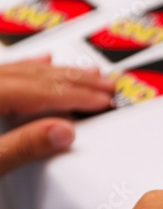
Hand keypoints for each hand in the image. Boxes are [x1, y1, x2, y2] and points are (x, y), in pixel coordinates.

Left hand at [0, 55, 115, 176]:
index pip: (41, 91)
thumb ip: (24, 146)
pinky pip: (9, 71)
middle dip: (77, 80)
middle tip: (107, 84)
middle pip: (37, 76)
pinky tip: (44, 62)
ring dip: (60, 72)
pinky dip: (31, 67)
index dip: (77, 96)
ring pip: (26, 70)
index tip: (104, 101)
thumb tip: (63, 132)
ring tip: (88, 73)